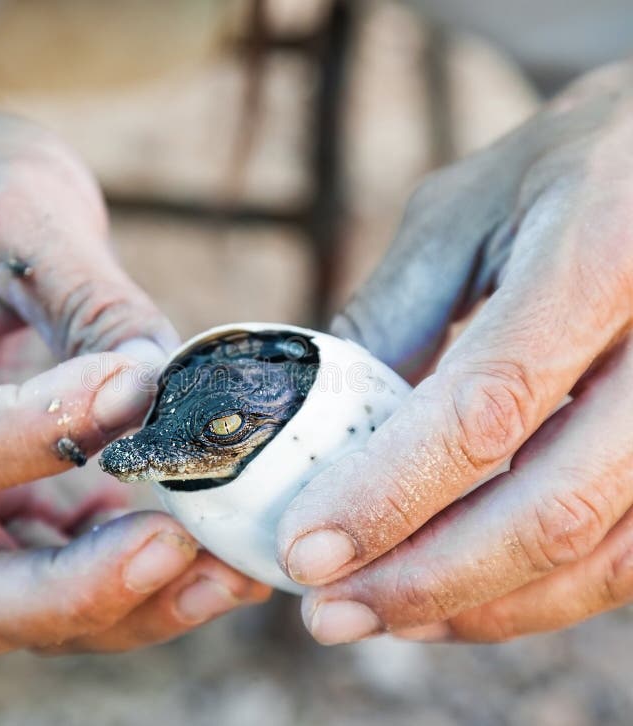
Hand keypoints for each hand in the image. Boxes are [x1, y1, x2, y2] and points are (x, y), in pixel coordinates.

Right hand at [0, 107, 269, 653]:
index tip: (135, 383)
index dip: (38, 433)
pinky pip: (88, 569)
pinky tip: (224, 548)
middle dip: (79, 591)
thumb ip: (87, 302)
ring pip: (38, 608)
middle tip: (180, 548)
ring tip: (234, 568)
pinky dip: (155, 578)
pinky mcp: (39, 502)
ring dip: (138, 604)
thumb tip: (158, 388)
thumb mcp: (18, 208)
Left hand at [276, 61, 632, 643]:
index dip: (389, 495)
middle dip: (424, 579)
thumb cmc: (560, 170)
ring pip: (602, 556)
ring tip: (381, 612)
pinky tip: (460, 594)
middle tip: (326, 612)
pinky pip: (628, 555)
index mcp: (598, 257)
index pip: (487, 408)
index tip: (306, 551)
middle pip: (553, 509)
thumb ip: (391, 319)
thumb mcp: (463, 214)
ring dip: (479, 604)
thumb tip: (309, 428)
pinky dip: (539, 593)